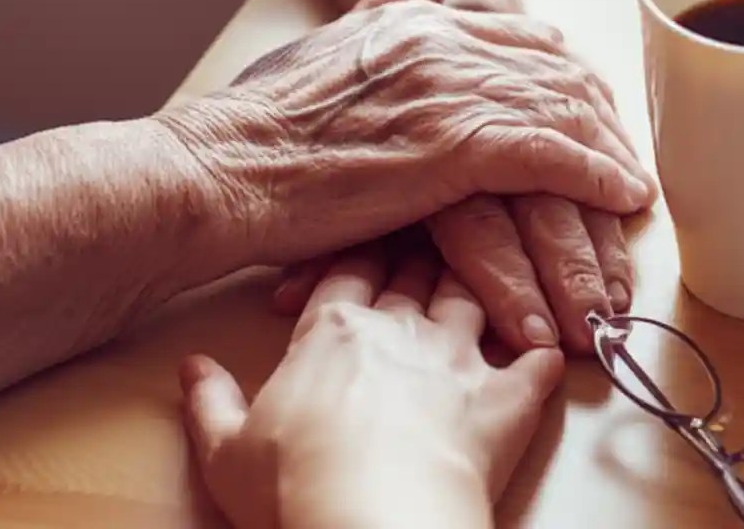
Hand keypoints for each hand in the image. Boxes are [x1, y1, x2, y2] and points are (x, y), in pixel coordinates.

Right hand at [154, 0, 656, 272]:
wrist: (219, 170)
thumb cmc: (260, 127)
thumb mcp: (326, 45)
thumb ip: (376, 5)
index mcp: (417, 22)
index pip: (524, 38)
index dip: (568, 78)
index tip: (591, 111)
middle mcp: (444, 44)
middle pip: (558, 72)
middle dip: (601, 115)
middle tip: (625, 154)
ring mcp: (452, 92)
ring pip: (565, 111)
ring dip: (609, 152)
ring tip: (633, 184)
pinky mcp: (456, 147)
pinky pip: (553, 156)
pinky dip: (596, 176)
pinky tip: (623, 195)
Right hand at [180, 246, 564, 528]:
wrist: (371, 522)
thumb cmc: (295, 489)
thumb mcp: (225, 451)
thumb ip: (209, 401)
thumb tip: (190, 367)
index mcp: (331, 333)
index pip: (348, 270)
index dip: (360, 254)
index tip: (369, 242)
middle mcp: (399, 330)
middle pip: (414, 272)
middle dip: (420, 254)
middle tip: (428, 242)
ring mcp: (458, 359)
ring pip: (474, 293)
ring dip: (481, 280)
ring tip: (487, 270)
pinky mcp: (506, 399)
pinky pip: (538, 358)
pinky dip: (547, 345)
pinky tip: (553, 338)